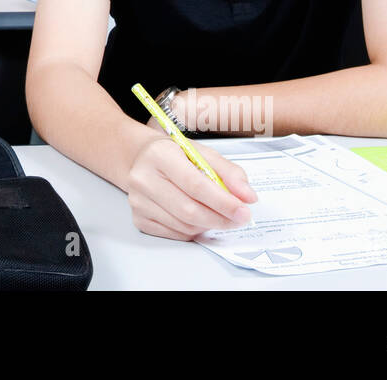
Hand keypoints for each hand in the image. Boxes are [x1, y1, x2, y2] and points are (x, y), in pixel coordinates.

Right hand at [125, 127, 256, 239]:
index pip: (195, 184)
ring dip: (208, 225)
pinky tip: (198, 218)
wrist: (141, 158)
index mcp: (160, 155)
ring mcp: (138, 201)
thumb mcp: (202, 153)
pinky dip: (194, 230)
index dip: (222, 202)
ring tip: (217, 214)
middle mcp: (143, 178)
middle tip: (239, 218)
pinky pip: (175, 234)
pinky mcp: (139, 218)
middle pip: (189, 210)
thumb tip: (248, 197)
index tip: (243, 210)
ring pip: (184, 226)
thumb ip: (229, 173)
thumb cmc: (174, 155)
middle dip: (220, 218)